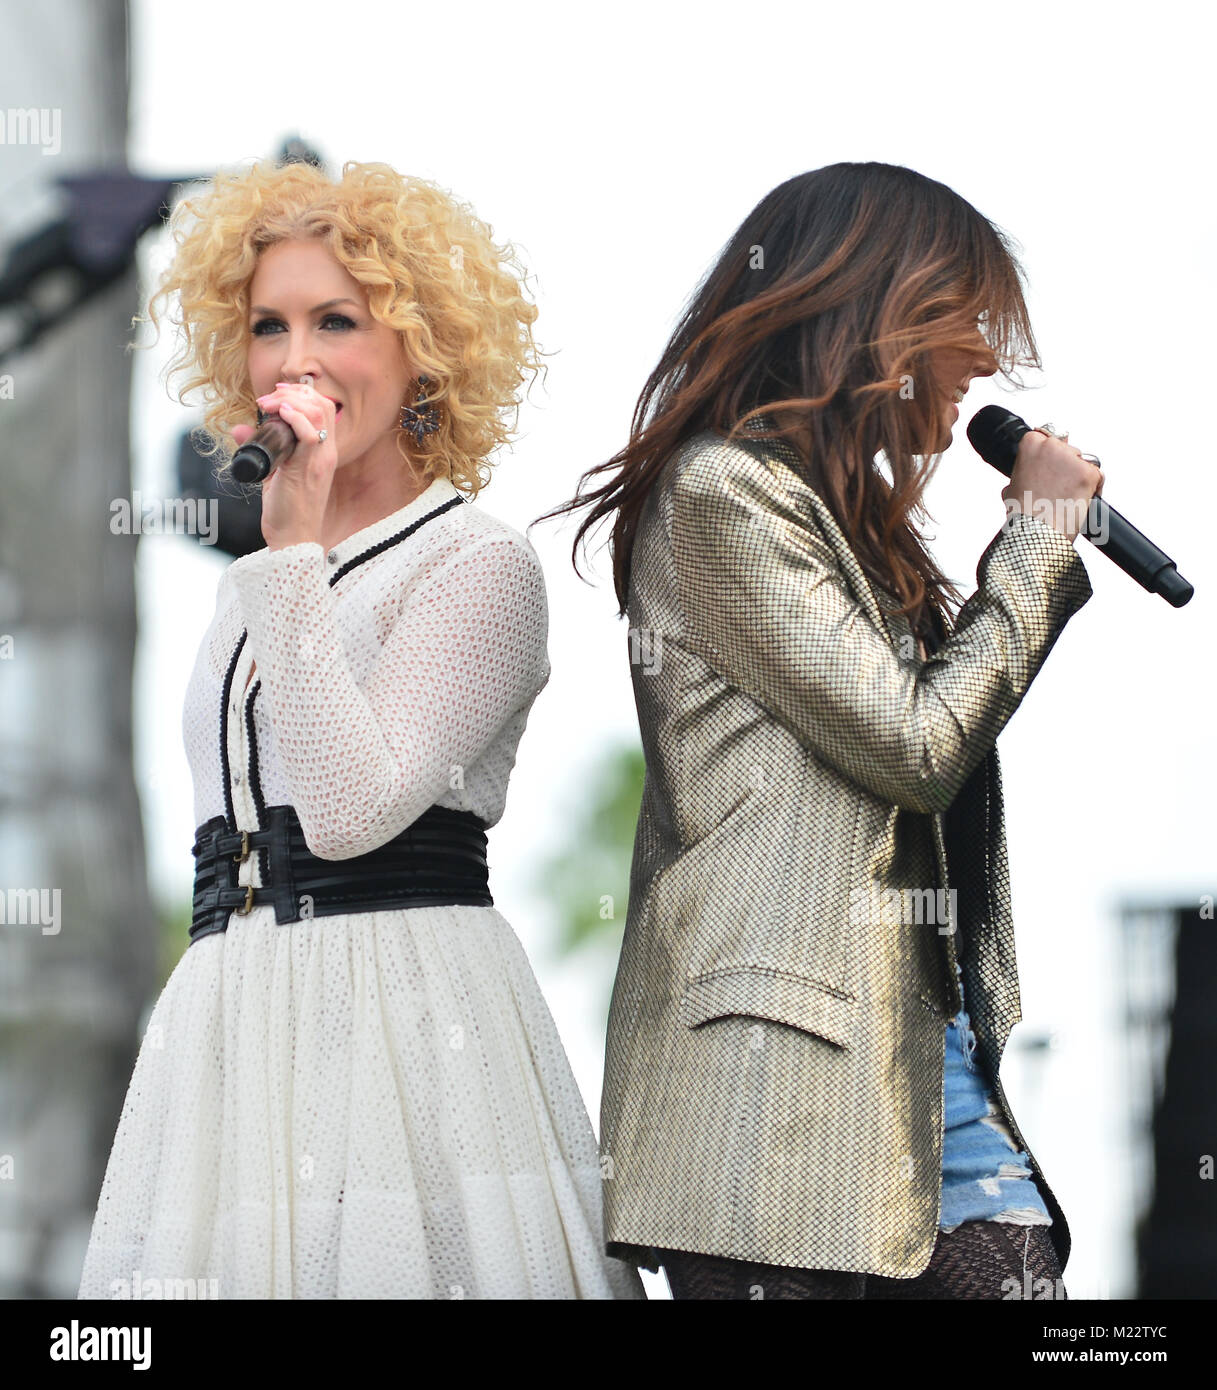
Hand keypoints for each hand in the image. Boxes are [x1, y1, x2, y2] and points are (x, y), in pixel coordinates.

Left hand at [231, 379, 337, 549]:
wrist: (293, 540)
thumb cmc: (286, 511)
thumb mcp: (272, 473)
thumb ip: (260, 449)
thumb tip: (239, 428)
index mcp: (323, 452)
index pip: (323, 408)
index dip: (301, 393)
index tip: (276, 394)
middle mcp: (327, 453)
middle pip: (323, 404)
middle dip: (295, 391)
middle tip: (269, 397)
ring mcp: (320, 460)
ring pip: (318, 413)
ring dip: (291, 400)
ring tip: (270, 404)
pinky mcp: (308, 470)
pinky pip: (309, 434)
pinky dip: (295, 417)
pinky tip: (279, 413)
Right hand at [1002, 428, 1103, 543]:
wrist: (1037, 532)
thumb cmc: (1023, 514)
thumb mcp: (1012, 487)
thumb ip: (1024, 472)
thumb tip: (1029, 475)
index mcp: (1030, 444)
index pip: (1046, 437)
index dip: (1049, 456)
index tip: (1048, 468)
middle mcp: (1052, 446)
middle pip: (1068, 449)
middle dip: (1066, 466)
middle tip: (1058, 486)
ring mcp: (1073, 458)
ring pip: (1084, 461)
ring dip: (1079, 475)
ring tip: (1067, 496)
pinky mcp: (1090, 472)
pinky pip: (1098, 475)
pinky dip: (1093, 487)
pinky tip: (1080, 499)